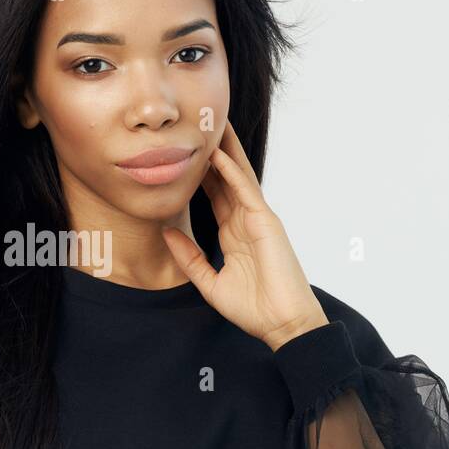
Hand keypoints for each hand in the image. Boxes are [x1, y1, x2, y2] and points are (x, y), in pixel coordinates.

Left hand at [161, 118, 329, 351]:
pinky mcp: (266, 222)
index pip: (212, 195)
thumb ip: (188, 258)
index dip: (198, 174)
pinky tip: (217, 154)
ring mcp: (257, 218)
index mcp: (233, 234)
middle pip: (225, 178)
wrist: (282, 325)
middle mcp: (245, 220)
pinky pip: (245, 190)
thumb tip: (166, 232)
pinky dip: (231, 171)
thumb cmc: (254, 309)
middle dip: (212, 152)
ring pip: (236, 176)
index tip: (180, 154)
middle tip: (198, 125)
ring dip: (223, 149)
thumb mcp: (209, 283)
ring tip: (210, 123)